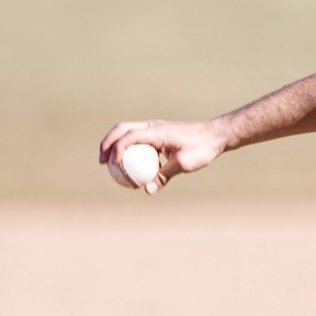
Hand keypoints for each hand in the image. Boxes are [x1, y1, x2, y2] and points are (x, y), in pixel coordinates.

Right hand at [98, 119, 226, 193]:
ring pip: (128, 131)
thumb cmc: (201, 148)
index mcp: (157, 131)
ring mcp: (155, 127)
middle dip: (108, 143)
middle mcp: (153, 126)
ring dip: (116, 144)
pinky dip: (129, 148)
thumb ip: (164, 176)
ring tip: (109, 163)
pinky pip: (138, 138)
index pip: (129, 136)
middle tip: (100, 161)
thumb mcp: (183, 164)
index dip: (117, 150)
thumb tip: (147, 190)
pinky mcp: (159, 133)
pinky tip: (129, 165)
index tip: (113, 165)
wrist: (215, 135)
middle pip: (122, 129)